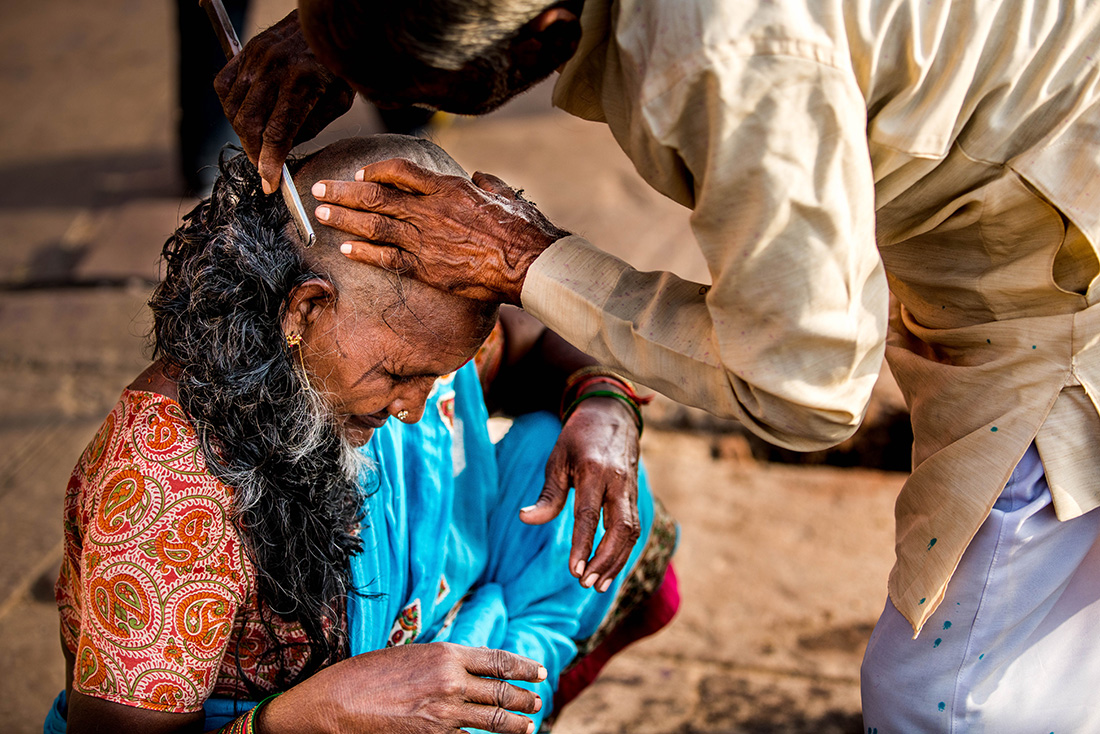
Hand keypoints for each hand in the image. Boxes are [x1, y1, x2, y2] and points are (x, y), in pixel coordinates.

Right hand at [214, 10, 353, 193]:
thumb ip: (310, 126)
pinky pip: (224, 85)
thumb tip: (283, 150)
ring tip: (256, 143)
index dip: (270, 164)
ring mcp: (256, 58)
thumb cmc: (337, 65)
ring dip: (241, 133)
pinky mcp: (247, 51)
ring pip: (233, 108)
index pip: (277, 134)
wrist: (330, 24)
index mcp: (302, 83)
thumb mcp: (337, 101)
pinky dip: (229, 106)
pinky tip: (243, 116)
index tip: (270, 184)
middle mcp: (274, 69)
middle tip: (264, 166)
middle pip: (250, 124)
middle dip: (254, 153)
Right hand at [261, 642, 546, 733]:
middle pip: (502, 691)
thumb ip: (442, 663)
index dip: (523, 666)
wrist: (335, 703)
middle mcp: (452, 682)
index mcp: (447, 654)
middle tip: (537, 700)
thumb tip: (465, 670)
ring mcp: (445, 714)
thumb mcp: (411, 655)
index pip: (498, 660)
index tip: (539, 671)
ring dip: (516, 724)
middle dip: (525, 697)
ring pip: (494, 720)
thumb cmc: (367, 675)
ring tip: (528, 725)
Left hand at [318, 161, 567, 304]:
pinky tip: (345, 250)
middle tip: (319, 190)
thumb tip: (480, 178)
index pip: (399, 171)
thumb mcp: (504, 195)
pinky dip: (364, 253)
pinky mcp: (425, 267)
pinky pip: (387, 258)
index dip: (375, 170)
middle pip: (375, 195)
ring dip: (344, 219)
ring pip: (374, 225)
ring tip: (321, 215)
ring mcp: (424, 239)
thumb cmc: (520, 228)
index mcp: (446, 188)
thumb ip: (487, 184)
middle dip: (343, 192)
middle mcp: (428, 210)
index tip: (361, 173)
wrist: (523, 261)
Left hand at [523, 395, 640, 592]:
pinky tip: (608, 569)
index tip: (574, 570)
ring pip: (631, 531)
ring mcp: (630, 489)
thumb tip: (526, 520)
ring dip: (616, 561)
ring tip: (596, 584)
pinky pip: (633, 527)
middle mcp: (616, 481)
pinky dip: (622, 551)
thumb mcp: (557, 459)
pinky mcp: (635, 495)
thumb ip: (548, 494)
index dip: (582, 544)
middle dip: (605, 559)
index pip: (588, 514)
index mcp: (592, 470)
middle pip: (620, 527)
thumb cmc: (578, 438)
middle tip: (585, 582)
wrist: (612, 414)